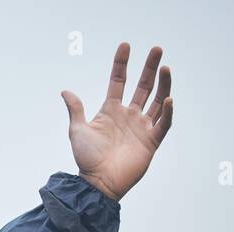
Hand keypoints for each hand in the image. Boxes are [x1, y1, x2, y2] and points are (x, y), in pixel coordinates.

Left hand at [61, 42, 173, 201]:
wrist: (97, 183)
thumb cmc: (86, 159)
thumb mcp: (78, 130)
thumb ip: (76, 109)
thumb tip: (65, 91)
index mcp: (111, 110)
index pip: (119, 81)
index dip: (122, 64)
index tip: (125, 45)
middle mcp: (129, 116)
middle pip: (143, 86)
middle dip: (150, 68)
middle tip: (157, 49)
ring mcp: (142, 127)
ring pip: (157, 100)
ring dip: (163, 84)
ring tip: (166, 67)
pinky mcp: (151, 141)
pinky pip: (163, 123)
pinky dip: (166, 112)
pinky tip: (167, 99)